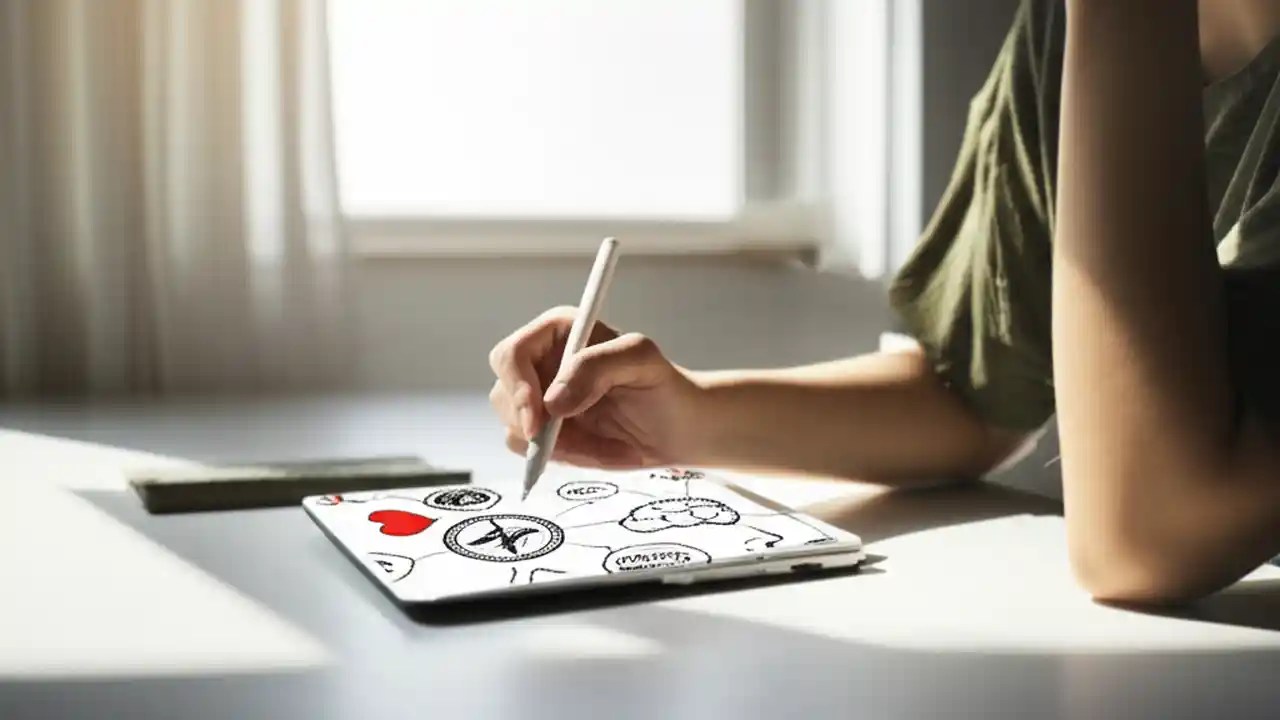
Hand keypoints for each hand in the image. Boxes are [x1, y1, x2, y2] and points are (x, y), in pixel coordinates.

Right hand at [488, 306, 704, 468]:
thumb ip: (596, 366)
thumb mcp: (640, 359)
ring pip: (514, 428)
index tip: (539, 420)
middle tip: (570, 442)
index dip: (518, 387)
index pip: (511, 354)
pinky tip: (598, 451)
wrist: (675, 426)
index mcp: (556, 332)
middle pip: (503, 394)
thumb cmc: (661, 384)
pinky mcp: (544, 432)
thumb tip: (553, 402)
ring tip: (604, 444)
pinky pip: (532, 453)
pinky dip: (564, 457)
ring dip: (558, 445)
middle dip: (534, 424)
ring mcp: (538, 400)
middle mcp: (540, 363)